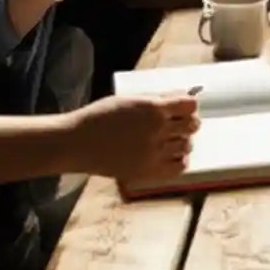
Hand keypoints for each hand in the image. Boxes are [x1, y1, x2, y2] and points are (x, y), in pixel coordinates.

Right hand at [66, 94, 199, 181]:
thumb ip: (156, 100)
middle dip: (187, 123)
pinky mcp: (148, 171)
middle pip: (192, 126)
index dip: (188, 106)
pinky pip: (179, 167)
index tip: (181, 108)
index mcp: (152, 109)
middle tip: (177, 124)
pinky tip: (168, 155)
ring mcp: (154, 153)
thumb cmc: (100, 117)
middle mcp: (157, 131)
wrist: (77, 143)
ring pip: (187, 146)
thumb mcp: (129, 100)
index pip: (190, 106)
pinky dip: (178, 160)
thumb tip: (183, 98)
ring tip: (168, 140)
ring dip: (181, 141)